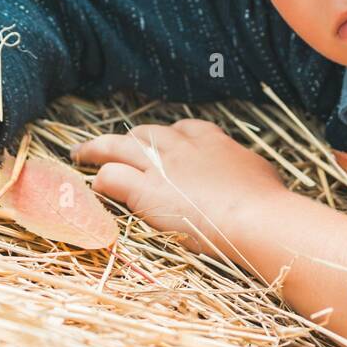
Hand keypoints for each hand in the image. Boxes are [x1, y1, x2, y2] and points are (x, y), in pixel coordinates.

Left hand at [72, 118, 288, 258]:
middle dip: (129, 142)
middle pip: (144, 134)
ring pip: (115, 147)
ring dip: (95, 150)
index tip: (162, 146)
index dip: (166, 138)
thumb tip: (245, 175)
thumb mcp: (258, 171)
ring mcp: (159, 166)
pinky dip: (99, 181)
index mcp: (209, 138)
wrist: (255, 218)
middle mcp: (179, 146)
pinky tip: (94, 188)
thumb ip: (240, 169)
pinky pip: (110, 178)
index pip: (180, 129)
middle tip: (115, 150)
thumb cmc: (265, 200)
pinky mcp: (143, 190)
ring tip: (81, 154)